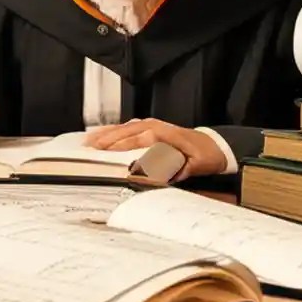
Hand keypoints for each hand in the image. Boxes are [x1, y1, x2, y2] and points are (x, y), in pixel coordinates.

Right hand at [84, 118, 225, 179]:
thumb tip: (162, 176)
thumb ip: (180, 170)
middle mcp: (156, 126)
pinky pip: (126, 127)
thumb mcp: (195, 165)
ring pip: (123, 127)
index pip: (140, 137)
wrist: (213, 145)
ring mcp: (151, 124)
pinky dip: (111, 130)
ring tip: (87, 142)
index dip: (123, 144)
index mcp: (166, 133)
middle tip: (89, 148)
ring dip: (105, 134)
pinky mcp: (148, 127)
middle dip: (107, 139)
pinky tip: (99, 135)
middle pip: (127, 131)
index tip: (108, 152)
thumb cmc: (203, 155)